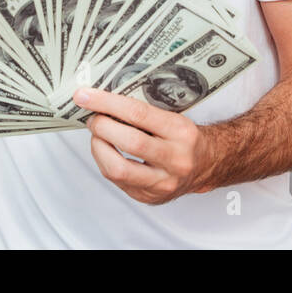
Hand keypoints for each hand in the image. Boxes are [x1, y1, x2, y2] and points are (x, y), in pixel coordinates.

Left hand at [73, 87, 218, 204]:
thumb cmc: (184, 137)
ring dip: (98, 147)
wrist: (206, 165)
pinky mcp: (149, 197)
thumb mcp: (172, 117)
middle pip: (128, 142)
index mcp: (181, 132)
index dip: (106, 103)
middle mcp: (175, 159)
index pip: (138, 113)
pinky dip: (105, 162)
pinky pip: (117, 181)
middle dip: (101, 126)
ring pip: (117, 168)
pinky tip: (106, 150)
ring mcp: (163, 182)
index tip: (85, 95)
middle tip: (92, 117)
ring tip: (97, 135)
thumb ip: (141, 112)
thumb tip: (102, 101)